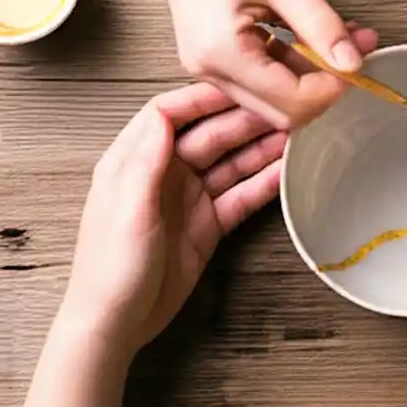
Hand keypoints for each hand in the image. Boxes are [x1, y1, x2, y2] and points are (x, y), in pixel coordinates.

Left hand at [57, 84, 289, 357]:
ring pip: (230, 163)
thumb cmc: (111, 267)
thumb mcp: (126, 208)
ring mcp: (188, 199)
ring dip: (260, 149)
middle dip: (244, 120)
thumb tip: (165, 113)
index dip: (203, 97)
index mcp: (134, 161)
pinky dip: (263, 185)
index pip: (169, 113)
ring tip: (295, 134)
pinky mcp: (207, 226)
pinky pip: (240, 197)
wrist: (117, 322)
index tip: (238, 84)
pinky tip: (287, 172)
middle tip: (283, 108)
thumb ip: (147, 159)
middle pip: (208, 135)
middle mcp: (163, 174)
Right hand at [152, 0, 374, 128]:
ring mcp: (208, 68)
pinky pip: (262, 79)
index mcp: (221, 53)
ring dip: (312, 76)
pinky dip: (293, 65)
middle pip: (281, 111)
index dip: (331, 87)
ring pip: (274, 99)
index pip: (290, 100)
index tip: (358, 60)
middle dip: (325, 86)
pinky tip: (313, 38)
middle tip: (356, 50)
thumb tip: (352, 63)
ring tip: (343, 37)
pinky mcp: (215, 60)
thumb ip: (319, 23)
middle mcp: (209, 70)